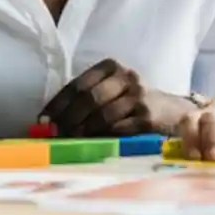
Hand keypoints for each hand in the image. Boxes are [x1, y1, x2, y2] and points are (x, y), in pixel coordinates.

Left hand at [40, 59, 188, 136]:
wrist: (173, 112)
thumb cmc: (131, 104)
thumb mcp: (110, 92)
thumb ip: (83, 102)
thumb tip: (46, 124)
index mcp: (111, 67)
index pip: (77, 84)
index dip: (57, 104)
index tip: (41, 122)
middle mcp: (127, 77)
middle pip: (89, 98)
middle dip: (67, 118)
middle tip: (53, 135)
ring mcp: (140, 97)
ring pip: (103, 115)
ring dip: (82, 131)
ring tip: (69, 143)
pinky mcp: (149, 118)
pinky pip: (119, 130)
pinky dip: (102, 139)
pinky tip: (92, 147)